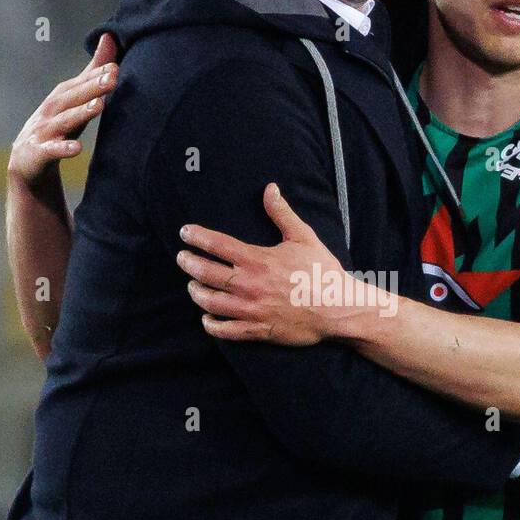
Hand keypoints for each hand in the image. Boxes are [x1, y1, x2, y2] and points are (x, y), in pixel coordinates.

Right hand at [7, 33, 118, 186]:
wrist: (26, 163)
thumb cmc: (58, 127)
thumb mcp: (76, 101)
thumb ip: (92, 73)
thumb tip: (109, 38)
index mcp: (61, 97)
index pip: (79, 83)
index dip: (96, 75)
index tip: (116, 67)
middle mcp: (50, 111)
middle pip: (70, 97)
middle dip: (91, 87)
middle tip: (113, 79)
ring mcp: (42, 132)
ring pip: (62, 122)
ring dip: (79, 113)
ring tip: (99, 105)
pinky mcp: (37, 154)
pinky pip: (50, 151)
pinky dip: (62, 149)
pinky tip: (77, 149)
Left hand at [177, 184, 354, 344]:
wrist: (338, 309)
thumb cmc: (321, 272)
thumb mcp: (303, 236)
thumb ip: (281, 213)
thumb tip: (269, 188)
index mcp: (258, 260)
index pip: (217, 245)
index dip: (197, 237)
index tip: (185, 233)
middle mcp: (249, 285)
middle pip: (206, 273)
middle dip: (189, 264)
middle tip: (182, 258)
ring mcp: (251, 310)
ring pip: (210, 302)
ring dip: (196, 293)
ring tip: (192, 286)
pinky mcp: (258, 330)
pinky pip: (226, 330)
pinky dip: (211, 324)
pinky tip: (206, 318)